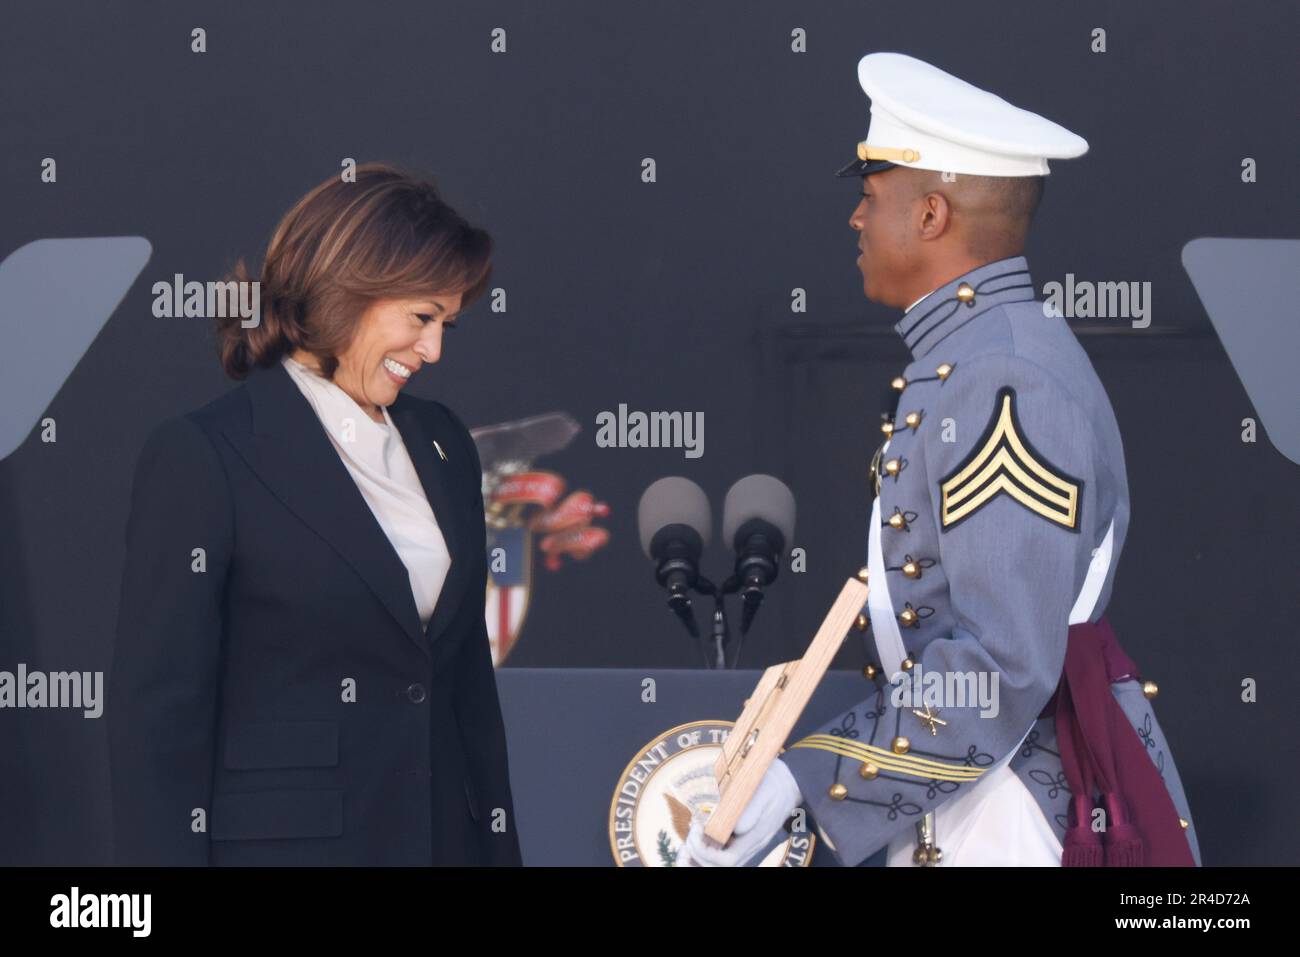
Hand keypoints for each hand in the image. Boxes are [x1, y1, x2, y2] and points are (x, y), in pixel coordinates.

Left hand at [681, 758, 802, 866]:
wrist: (789, 782)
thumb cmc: (774, 784)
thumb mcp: (764, 791)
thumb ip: (751, 810)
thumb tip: (737, 828)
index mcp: (754, 838)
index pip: (727, 861)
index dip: (705, 851)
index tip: (696, 827)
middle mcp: (750, 846)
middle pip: (719, 867)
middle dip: (698, 854)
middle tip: (691, 829)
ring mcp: (746, 844)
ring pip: (719, 864)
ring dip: (699, 857)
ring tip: (688, 840)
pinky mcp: (741, 838)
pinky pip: (721, 854)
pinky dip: (704, 851)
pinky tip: (696, 837)